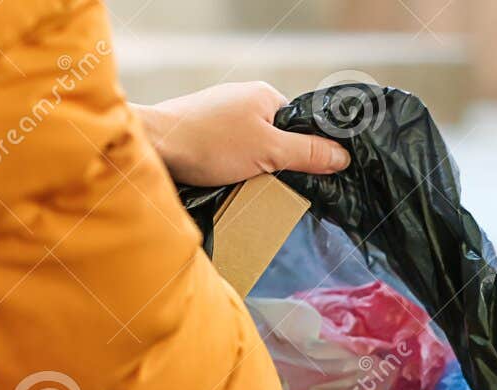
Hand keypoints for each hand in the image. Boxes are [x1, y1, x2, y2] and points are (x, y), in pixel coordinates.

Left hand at [134, 82, 349, 186]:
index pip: (302, 124)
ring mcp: (221, 116)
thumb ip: (307, 153)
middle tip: (276, 185)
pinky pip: (232, 155)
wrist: (153, 146)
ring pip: (255, 150)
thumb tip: (343, 156)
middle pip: (279, 139)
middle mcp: (244, 101)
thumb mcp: (268, 151)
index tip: (311, 175)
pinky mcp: (203, 133)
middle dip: (279, 165)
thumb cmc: (210, 143)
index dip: (308, 151)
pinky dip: (233, 171)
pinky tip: (227, 182)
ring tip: (247, 185)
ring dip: (254, 171)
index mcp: (265, 95)